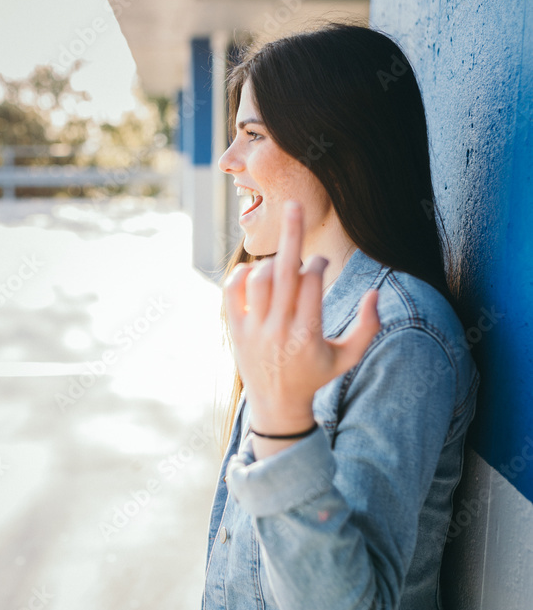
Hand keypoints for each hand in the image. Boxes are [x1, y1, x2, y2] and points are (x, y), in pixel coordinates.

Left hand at [223, 201, 380, 442]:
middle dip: (292, 233)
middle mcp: (278, 329)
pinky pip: (232, 292)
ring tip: (281, 266)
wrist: (276, 404)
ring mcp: (253, 330)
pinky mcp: (235, 331)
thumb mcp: (347, 357)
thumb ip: (368, 327)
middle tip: (294, 204)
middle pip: (284, 271)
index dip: (317, 263)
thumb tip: (376, 293)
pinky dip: (242, 275)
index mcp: (307, 333)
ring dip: (271, 264)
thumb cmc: (315, 375)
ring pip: (259, 279)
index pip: (311, 281)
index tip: (320, 264)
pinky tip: (255, 274)